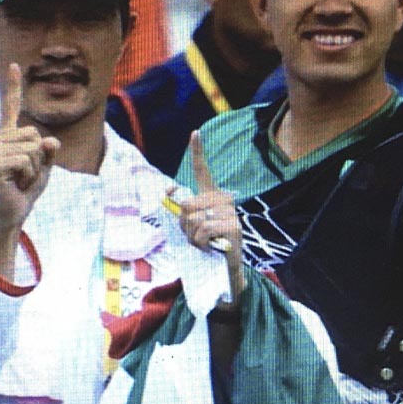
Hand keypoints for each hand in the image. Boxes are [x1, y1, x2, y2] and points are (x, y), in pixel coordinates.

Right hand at [0, 63, 58, 234]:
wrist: (12, 213)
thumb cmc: (26, 189)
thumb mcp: (44, 167)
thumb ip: (49, 151)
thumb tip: (50, 141)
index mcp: (7, 136)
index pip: (10, 106)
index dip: (13, 85)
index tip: (14, 65)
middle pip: (36, 135)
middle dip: (40, 158)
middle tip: (25, 174)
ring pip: (33, 149)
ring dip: (35, 169)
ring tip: (20, 179)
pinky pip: (27, 161)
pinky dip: (29, 175)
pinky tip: (17, 184)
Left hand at [175, 131, 244, 300]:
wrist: (226, 271)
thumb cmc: (208, 247)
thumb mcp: (192, 228)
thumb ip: (182, 212)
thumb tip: (169, 193)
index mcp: (212, 197)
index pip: (202, 171)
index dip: (198, 152)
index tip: (195, 132)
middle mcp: (223, 200)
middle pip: (186, 206)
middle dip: (184, 226)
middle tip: (197, 238)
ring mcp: (230, 213)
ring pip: (192, 221)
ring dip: (193, 239)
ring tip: (207, 244)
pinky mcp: (234, 228)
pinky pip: (203, 232)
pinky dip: (202, 244)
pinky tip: (214, 248)